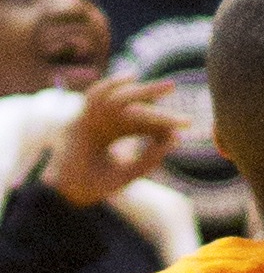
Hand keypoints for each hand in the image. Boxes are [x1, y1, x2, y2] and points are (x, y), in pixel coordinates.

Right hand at [42, 75, 183, 211]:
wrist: (69, 194)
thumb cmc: (96, 185)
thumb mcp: (130, 172)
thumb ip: (151, 158)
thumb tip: (177, 138)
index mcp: (118, 134)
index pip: (145, 122)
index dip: (164, 121)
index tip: (186, 123)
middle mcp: (107, 123)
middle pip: (134, 106)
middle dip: (153, 95)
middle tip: (175, 87)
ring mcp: (94, 120)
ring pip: (121, 98)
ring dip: (142, 89)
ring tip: (167, 86)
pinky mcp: (81, 120)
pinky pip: (94, 96)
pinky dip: (110, 85)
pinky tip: (131, 78)